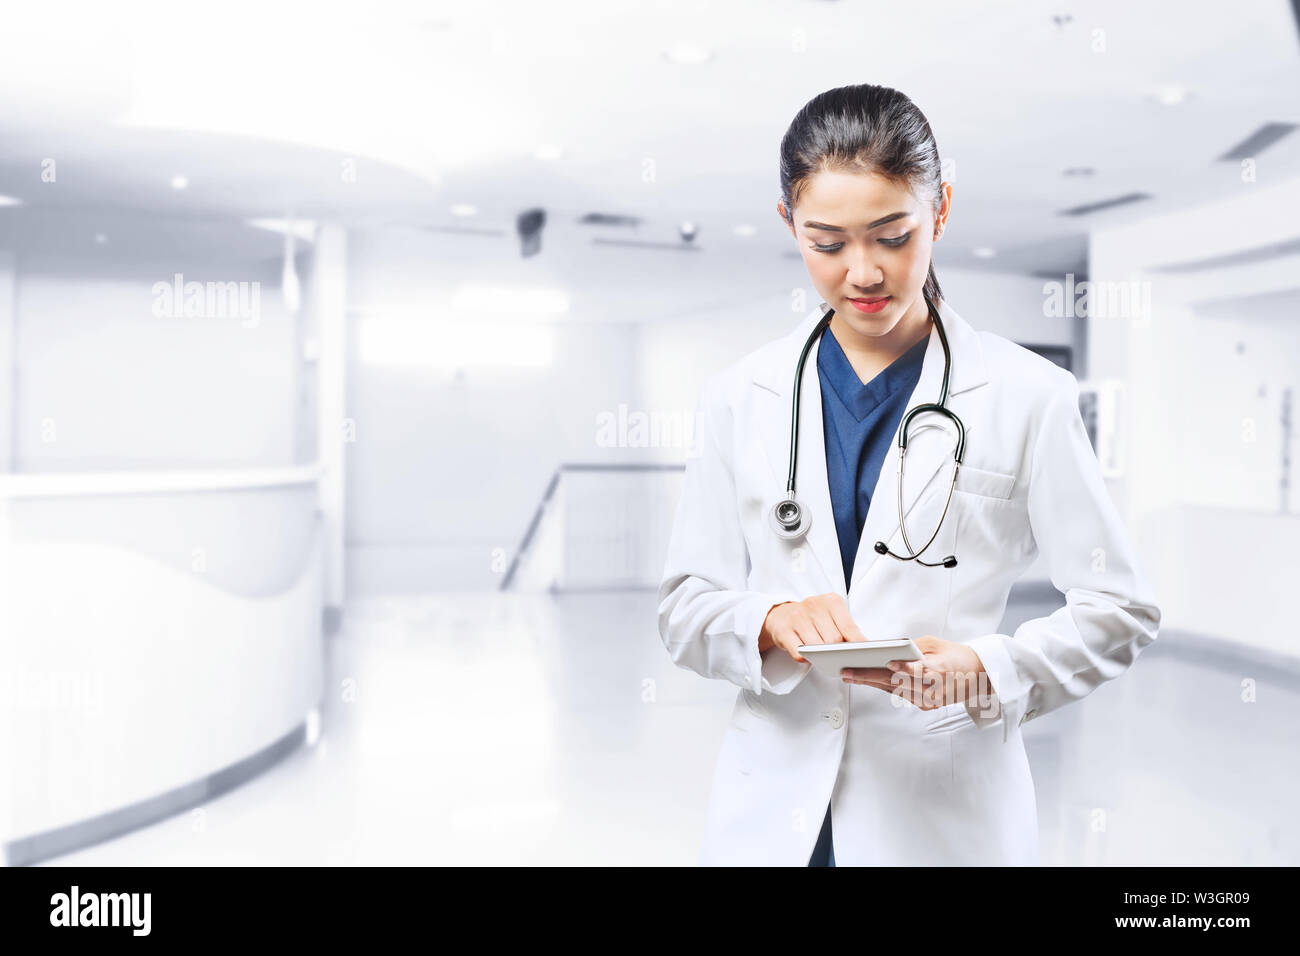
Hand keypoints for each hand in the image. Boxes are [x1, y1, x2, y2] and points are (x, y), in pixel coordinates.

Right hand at [759, 593, 864, 663]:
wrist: (781, 614)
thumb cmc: (813, 618)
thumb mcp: (832, 615)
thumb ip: (845, 628)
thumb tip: (861, 647)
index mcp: (831, 601)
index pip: (848, 626)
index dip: (857, 643)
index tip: (865, 654)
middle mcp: (814, 605)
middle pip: (833, 640)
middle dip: (837, 651)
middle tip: (837, 656)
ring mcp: (797, 617)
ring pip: (817, 647)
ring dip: (820, 656)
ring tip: (821, 654)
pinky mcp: (783, 630)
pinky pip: (799, 653)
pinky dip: (805, 658)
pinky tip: (806, 653)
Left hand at [839, 635, 987, 708]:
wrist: (979, 676)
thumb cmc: (956, 655)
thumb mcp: (935, 644)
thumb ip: (912, 648)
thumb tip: (887, 650)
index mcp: (938, 670)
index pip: (915, 670)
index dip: (899, 668)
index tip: (884, 663)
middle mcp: (933, 688)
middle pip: (897, 683)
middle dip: (869, 677)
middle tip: (847, 672)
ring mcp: (929, 700)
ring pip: (895, 691)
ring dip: (871, 683)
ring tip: (850, 675)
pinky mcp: (927, 705)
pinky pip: (901, 695)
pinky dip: (884, 687)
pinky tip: (867, 680)